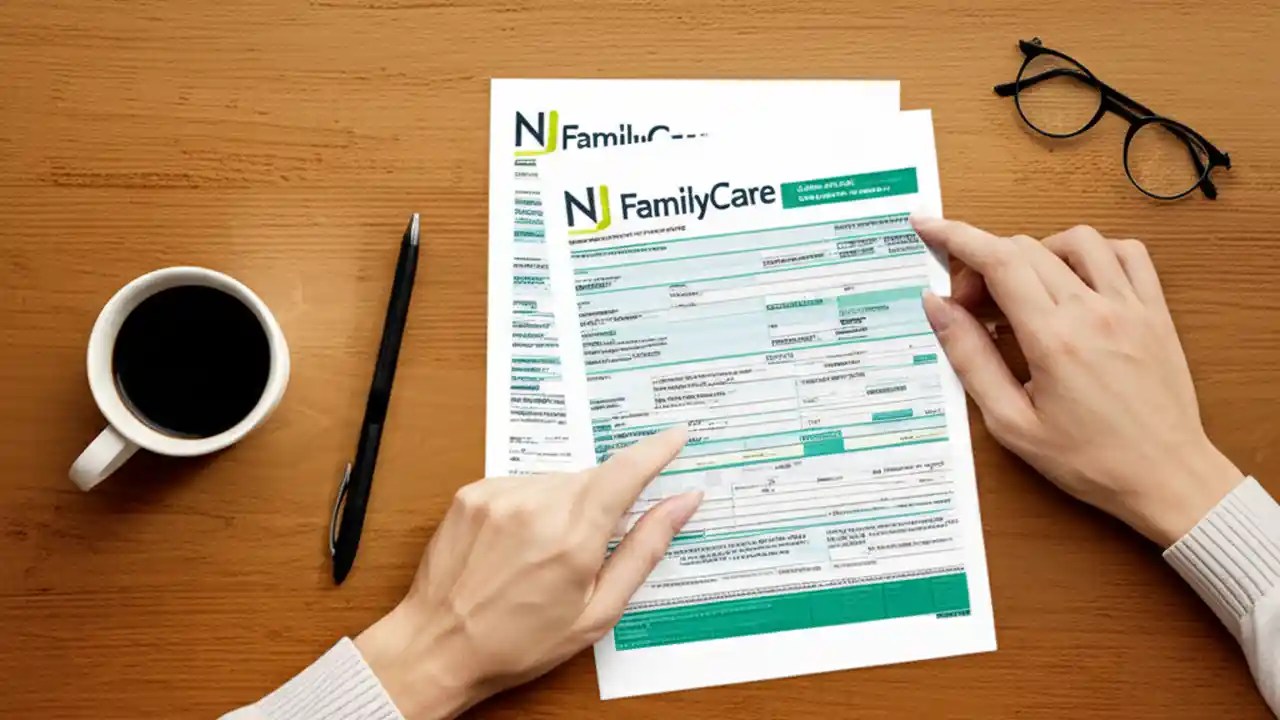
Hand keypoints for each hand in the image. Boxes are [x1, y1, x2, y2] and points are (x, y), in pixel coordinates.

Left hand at [353, 427, 698, 718]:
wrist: (438, 647)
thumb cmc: (518, 643)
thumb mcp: (596, 613)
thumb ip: (644, 551)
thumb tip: (683, 503)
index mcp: (574, 539)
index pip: (627, 473)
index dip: (657, 450)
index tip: (676, 436)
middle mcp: (537, 506)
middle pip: (593, 477)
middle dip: (604, 502)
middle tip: (589, 548)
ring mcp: (500, 495)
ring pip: (557, 481)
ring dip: (564, 506)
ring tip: (542, 556)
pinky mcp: (473, 493)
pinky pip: (522, 485)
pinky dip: (531, 506)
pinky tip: (517, 545)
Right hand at [911, 218, 1241, 546]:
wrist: (1166, 477)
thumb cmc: (1089, 460)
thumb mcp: (1011, 423)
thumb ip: (970, 358)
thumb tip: (937, 308)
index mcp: (1053, 339)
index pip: (998, 262)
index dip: (955, 237)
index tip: (927, 227)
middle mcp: (1094, 311)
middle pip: (1025, 249)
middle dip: (984, 265)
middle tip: (971, 308)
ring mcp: (1130, 306)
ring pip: (1075, 241)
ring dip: (1036, 252)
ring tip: (1023, 292)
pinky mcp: (1154, 312)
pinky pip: (1127, 253)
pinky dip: (1092, 252)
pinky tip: (1075, 280)